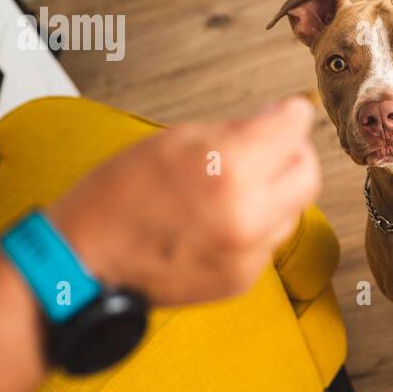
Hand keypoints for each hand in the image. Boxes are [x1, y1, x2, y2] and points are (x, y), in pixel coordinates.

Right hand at [47, 96, 320, 305]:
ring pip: (293, 211)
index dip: (292, 116)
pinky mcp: (242, 279)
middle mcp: (247, 215)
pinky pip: (268, 241)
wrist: (85, 262)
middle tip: (274, 146)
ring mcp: (248, 253)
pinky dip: (255, 225)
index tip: (290, 112)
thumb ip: (234, 130)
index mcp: (227, 169)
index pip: (292, 131)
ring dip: (276, 192)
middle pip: (308, 175)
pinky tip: (221, 219)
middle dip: (296, 155)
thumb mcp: (172, 141)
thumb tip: (278, 118)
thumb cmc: (116, 197)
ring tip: (237, 186)